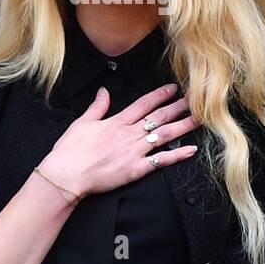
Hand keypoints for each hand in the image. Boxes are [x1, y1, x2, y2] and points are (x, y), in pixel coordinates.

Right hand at [38, 82, 199, 199]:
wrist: (67, 174)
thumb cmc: (70, 151)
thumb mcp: (82, 122)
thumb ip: (97, 106)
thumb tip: (103, 91)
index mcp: (116, 122)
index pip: (143, 104)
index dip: (160, 95)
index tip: (173, 89)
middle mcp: (129, 134)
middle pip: (159, 117)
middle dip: (178, 108)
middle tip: (194, 101)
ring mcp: (134, 151)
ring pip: (164, 135)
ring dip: (182, 126)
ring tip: (197, 120)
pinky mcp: (135, 169)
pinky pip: (161, 161)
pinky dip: (177, 155)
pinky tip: (190, 150)